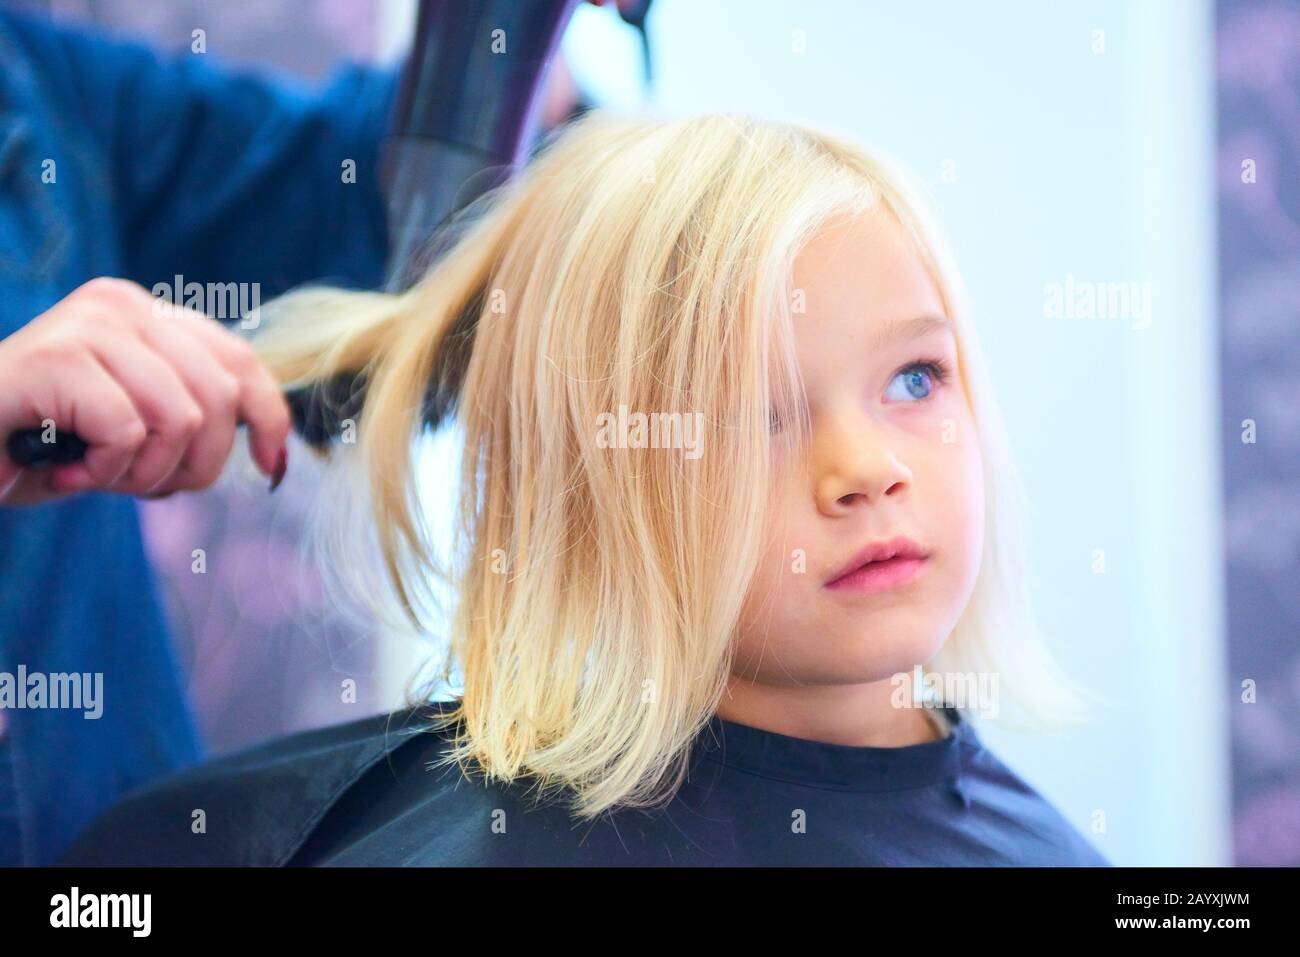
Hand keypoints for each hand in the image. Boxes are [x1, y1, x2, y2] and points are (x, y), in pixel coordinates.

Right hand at [0, 277, 289, 505]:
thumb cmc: (42, 446)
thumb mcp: (135, 428)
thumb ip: (191, 418)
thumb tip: (274, 449)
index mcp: (149, 316)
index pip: (241, 363)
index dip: (270, 420)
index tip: (272, 470)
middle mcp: (123, 305)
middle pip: (219, 398)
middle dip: (195, 464)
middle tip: (139, 483)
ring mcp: (89, 324)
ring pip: (181, 418)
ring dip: (144, 472)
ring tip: (96, 474)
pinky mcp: (57, 355)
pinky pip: (127, 432)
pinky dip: (104, 470)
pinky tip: (66, 471)